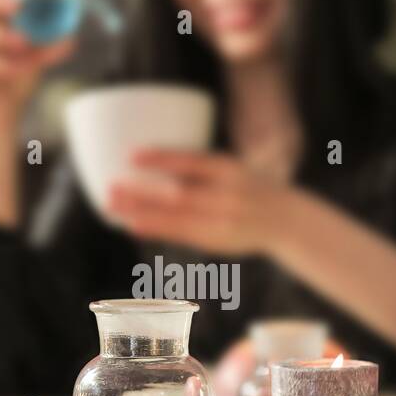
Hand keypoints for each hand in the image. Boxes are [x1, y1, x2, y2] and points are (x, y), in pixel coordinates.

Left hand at [108, 149, 288, 255]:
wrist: (285, 219)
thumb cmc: (249, 189)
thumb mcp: (231, 169)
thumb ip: (200, 169)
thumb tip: (153, 163)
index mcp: (229, 169)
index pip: (192, 161)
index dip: (162, 158)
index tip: (131, 156)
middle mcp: (226, 194)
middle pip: (178, 194)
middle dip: (142, 192)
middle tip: (110, 187)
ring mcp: (222, 219)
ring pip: (176, 217)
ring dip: (142, 212)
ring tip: (113, 207)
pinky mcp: (218, 239)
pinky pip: (181, 234)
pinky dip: (156, 229)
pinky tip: (133, 226)